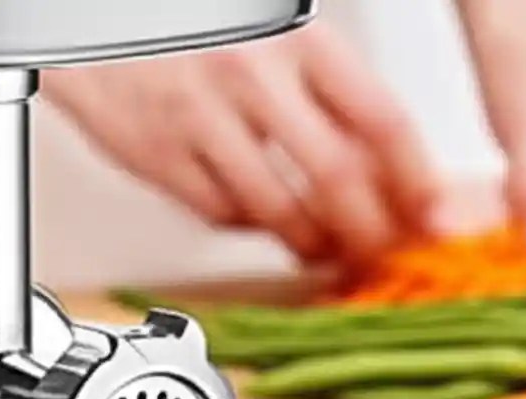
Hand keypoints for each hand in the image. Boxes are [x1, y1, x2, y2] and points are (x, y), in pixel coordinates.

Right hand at [43, 23, 438, 269]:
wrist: (96, 22)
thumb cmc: (190, 27)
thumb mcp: (273, 29)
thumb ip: (325, 84)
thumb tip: (382, 156)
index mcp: (293, 37)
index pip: (379, 118)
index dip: (415, 177)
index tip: (430, 212)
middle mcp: (249, 77)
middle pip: (335, 176)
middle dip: (368, 229)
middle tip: (380, 249)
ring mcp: (200, 121)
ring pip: (276, 208)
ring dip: (310, 241)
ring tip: (323, 249)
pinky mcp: (158, 157)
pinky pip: (219, 213)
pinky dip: (249, 227)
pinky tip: (262, 222)